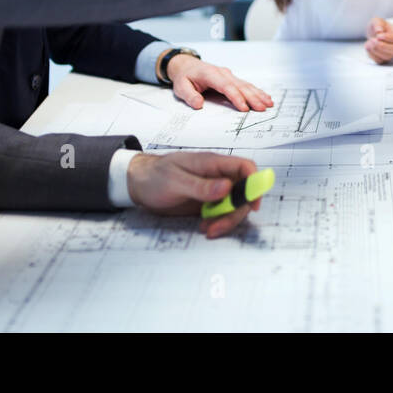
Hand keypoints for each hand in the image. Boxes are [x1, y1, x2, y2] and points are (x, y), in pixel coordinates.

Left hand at [126, 151, 260, 238]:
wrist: (138, 185)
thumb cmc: (155, 175)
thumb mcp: (175, 181)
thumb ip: (201, 186)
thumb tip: (227, 187)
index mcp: (212, 164)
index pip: (245, 167)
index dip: (255, 183)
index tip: (253, 203)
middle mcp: (217, 177)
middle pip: (243, 193)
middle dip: (236, 212)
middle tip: (219, 226)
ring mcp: (214, 191)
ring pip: (234, 206)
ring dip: (226, 220)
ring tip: (208, 229)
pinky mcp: (208, 204)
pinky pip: (222, 215)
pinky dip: (218, 223)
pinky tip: (204, 227)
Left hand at [166, 54, 272, 112]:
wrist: (186, 65)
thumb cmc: (185, 77)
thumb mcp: (181, 87)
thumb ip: (190, 96)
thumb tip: (199, 104)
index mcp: (210, 74)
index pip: (226, 86)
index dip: (236, 97)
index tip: (244, 108)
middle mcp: (222, 73)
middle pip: (240, 86)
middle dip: (252, 97)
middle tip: (262, 108)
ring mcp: (228, 75)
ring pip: (246, 85)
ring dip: (258, 94)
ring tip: (268, 103)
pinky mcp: (231, 78)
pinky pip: (246, 85)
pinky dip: (256, 91)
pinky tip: (265, 97)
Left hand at [364, 16, 392, 62]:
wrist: (373, 34)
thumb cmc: (377, 27)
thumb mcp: (376, 21)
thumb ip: (378, 23)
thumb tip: (379, 30)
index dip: (389, 38)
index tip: (379, 35)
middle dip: (383, 46)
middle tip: (373, 40)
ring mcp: (390, 53)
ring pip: (387, 56)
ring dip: (376, 50)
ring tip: (369, 41)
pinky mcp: (383, 59)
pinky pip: (379, 60)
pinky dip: (371, 54)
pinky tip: (368, 46)